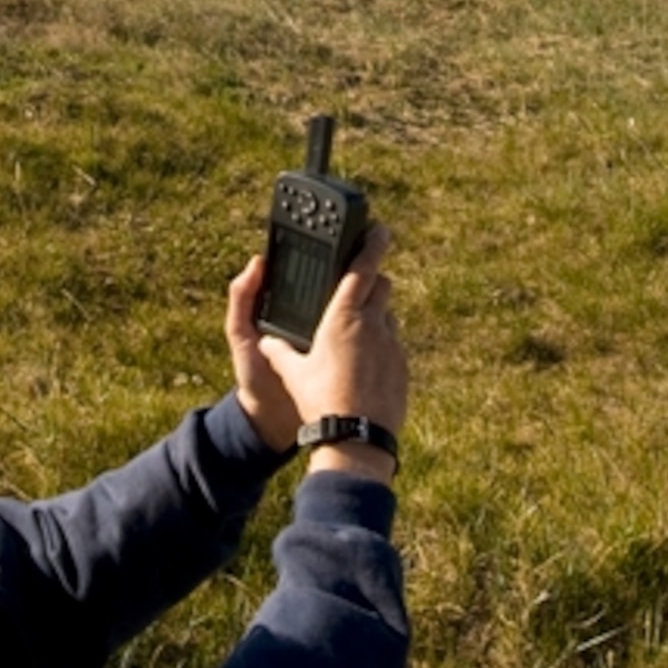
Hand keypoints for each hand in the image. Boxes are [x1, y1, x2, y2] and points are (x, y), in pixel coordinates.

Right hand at [226, 225, 408, 482]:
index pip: (364, 268)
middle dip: (373, 281)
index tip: (379, 229)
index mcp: (344, 317)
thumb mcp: (293, 373)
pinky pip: (393, 347)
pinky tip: (366, 367)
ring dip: (377, 318)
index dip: (373, 244)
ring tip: (357, 336)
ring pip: (389, 318)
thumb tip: (264, 342)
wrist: (356, 438)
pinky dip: (382, 348)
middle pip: (382, 286)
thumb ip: (279, 351)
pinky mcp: (402, 368)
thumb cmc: (320, 401)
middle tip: (359, 286)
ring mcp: (392, 346)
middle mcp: (373, 325)